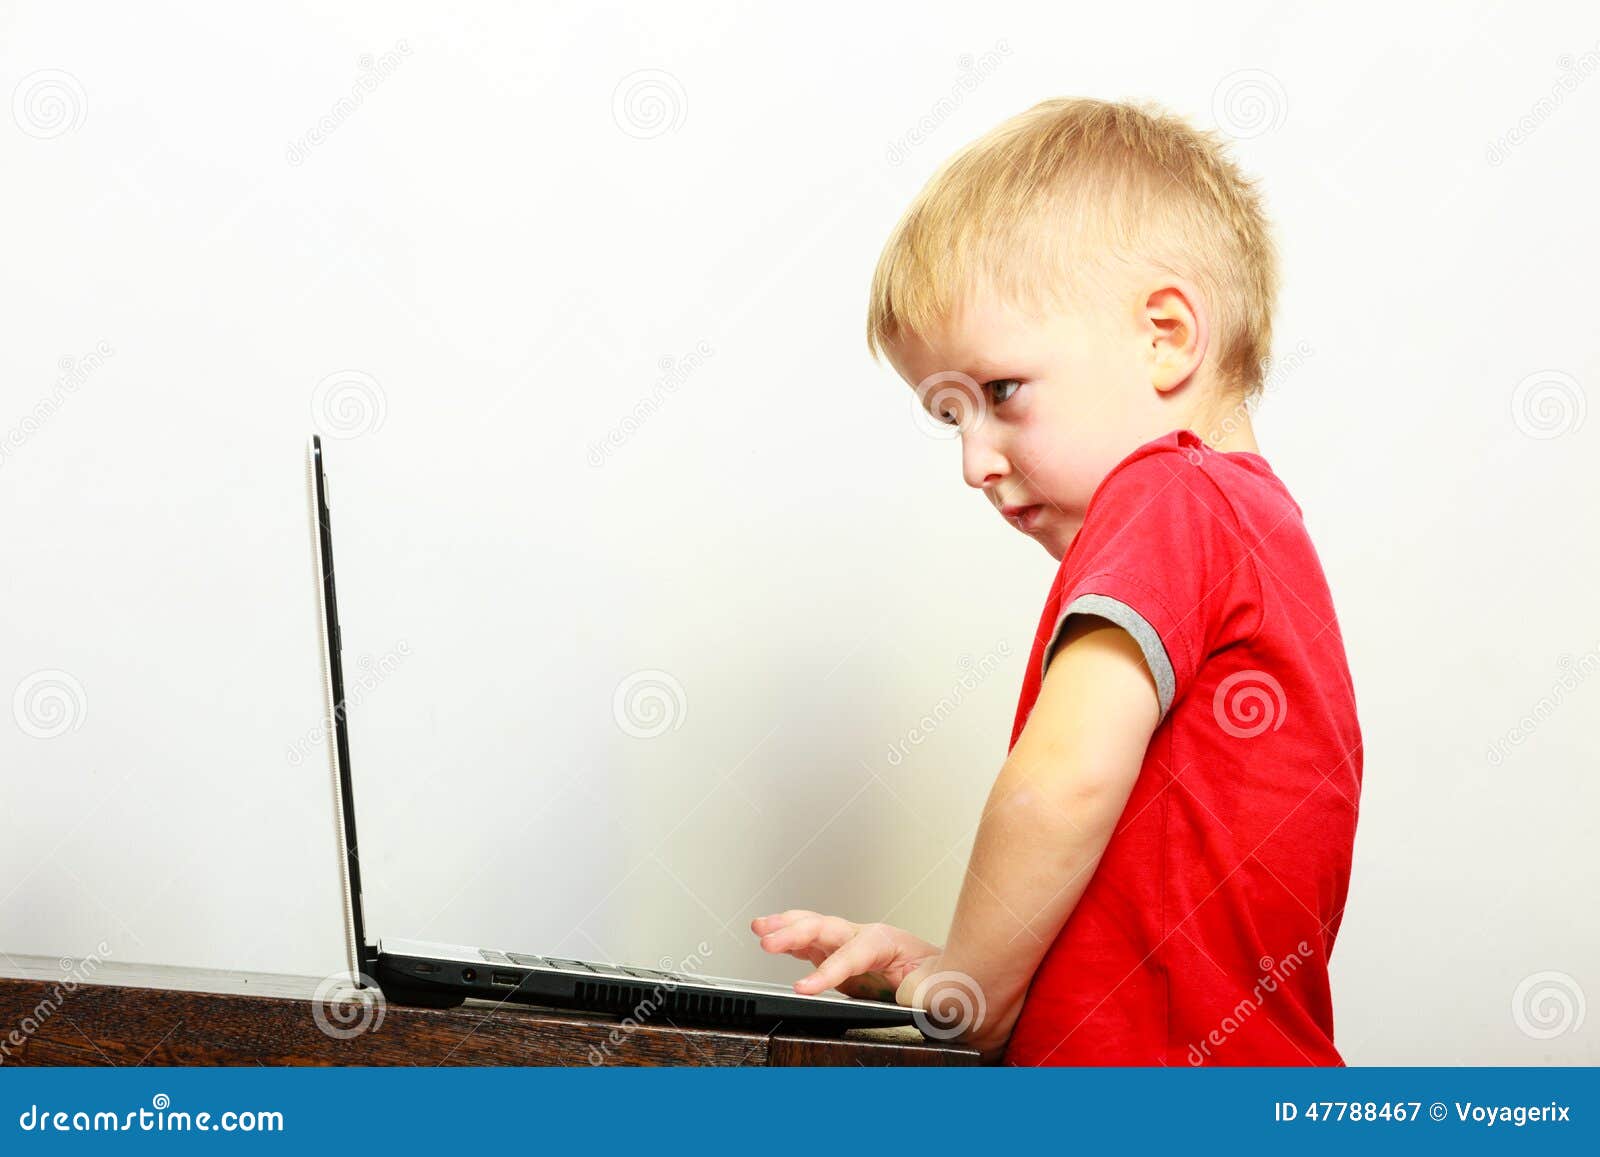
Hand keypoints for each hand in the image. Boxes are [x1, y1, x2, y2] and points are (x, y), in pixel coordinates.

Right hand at [750, 909, 941, 1000]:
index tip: (805, 987)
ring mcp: (852, 944)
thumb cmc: (945, 981)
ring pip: (815, 929)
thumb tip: (912, 999)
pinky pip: (812, 943)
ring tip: (760, 928)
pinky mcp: (841, 956)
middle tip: (768, 940)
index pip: (854, 953)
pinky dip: (789, 938)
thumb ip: (922, 993)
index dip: (828, 970)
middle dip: (796, 932)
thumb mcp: (940, 990)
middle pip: (827, 929)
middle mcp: (866, 938)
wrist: (953, 979)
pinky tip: (770, 935)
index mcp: (889, 943)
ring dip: (785, 927)